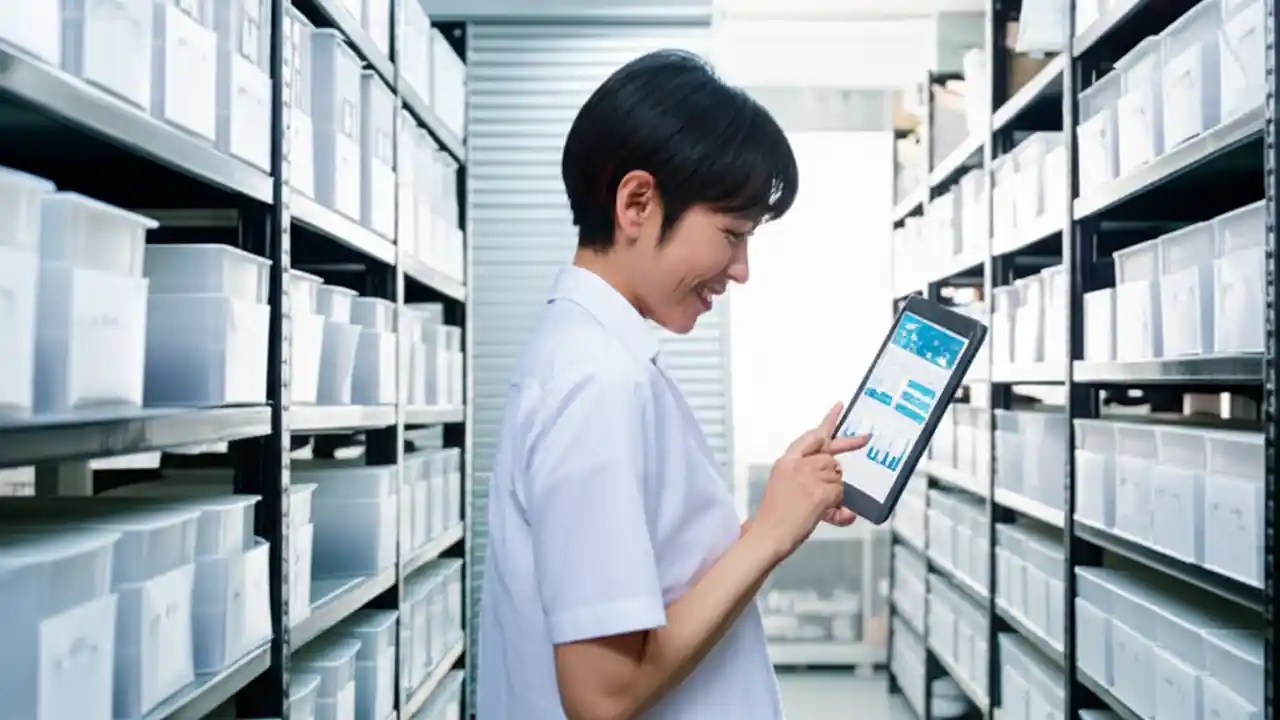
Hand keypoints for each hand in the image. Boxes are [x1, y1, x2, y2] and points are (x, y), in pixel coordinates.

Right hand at [747, 403, 867, 559]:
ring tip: (817, 505)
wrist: (768, 534)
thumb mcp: (784, 487)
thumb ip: (807, 478)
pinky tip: (823, 512)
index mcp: (785, 461)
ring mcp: (808, 476)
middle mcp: (796, 465)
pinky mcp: (819, 491)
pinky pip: (840, 491)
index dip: (829, 420)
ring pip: (837, 474)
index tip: (840, 406)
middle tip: (865, 438)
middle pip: (829, 456)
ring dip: (834, 490)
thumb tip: (833, 482)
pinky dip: (837, 505)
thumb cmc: (775, 516)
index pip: (811, 437)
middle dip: (839, 463)